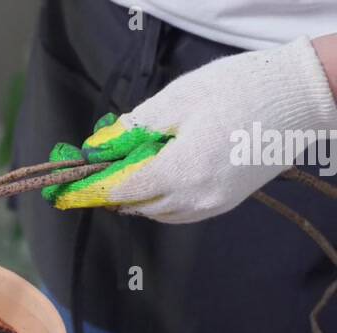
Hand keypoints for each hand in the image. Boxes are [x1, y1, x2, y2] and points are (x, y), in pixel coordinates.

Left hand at [44, 37, 336, 223]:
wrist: (300, 99)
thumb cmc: (239, 90)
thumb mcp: (176, 101)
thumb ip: (133, 130)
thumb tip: (97, 148)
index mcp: (180, 172)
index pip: (120, 191)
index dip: (88, 191)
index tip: (62, 192)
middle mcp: (194, 199)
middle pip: (134, 205)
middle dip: (109, 191)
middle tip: (90, 173)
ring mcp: (211, 206)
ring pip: (155, 212)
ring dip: (134, 196)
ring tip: (126, 168)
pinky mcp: (224, 204)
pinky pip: (178, 211)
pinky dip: (158, 198)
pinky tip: (155, 175)